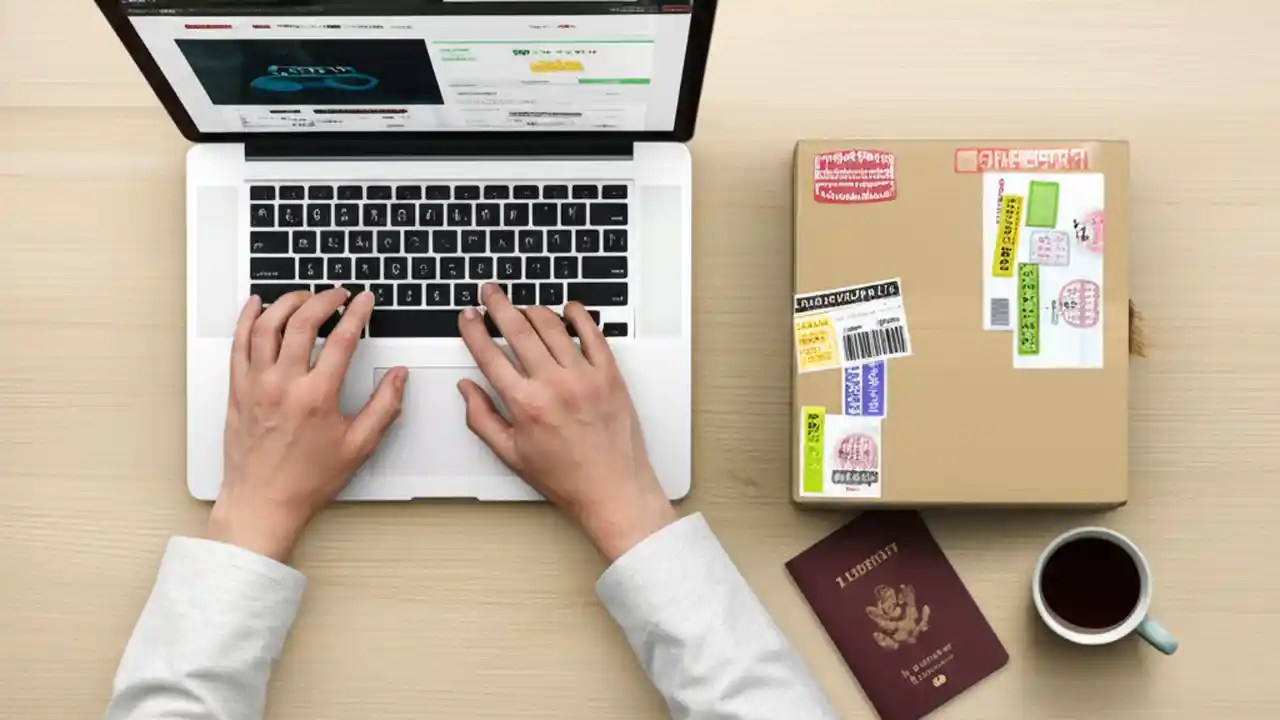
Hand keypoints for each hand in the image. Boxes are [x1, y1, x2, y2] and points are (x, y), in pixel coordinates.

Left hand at [210, 289, 406, 561]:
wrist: (262, 502)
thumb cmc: (306, 480)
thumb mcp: (359, 446)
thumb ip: (384, 406)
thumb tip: (398, 376)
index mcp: (317, 397)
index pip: (341, 339)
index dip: (357, 313)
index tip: (364, 300)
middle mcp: (283, 384)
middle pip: (302, 321)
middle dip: (324, 299)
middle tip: (338, 293)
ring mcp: (256, 384)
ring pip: (268, 325)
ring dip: (288, 302)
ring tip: (305, 296)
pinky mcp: (237, 389)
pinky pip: (239, 342)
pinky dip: (248, 318)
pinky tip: (257, 305)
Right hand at [458, 284, 676, 561]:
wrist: (612, 489)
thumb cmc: (566, 477)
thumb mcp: (511, 454)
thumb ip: (482, 418)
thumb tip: (466, 388)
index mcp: (524, 404)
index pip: (489, 354)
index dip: (474, 330)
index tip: (469, 315)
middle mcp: (553, 384)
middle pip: (518, 329)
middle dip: (499, 304)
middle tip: (491, 291)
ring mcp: (584, 376)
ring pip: (552, 325)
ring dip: (533, 309)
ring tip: (523, 306)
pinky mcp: (609, 374)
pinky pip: (592, 333)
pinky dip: (578, 315)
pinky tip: (568, 309)